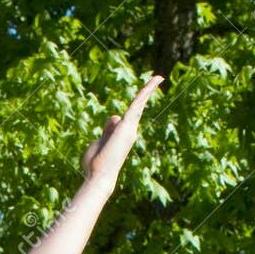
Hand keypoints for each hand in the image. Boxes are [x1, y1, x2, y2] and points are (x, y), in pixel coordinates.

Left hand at [81, 73, 164, 189]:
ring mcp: (130, 128)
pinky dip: (146, 92)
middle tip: (157, 80)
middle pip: (138, 108)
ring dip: (149, 89)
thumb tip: (115, 116)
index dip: (123, 113)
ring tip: (159, 77)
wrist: (99, 175)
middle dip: (146, 94)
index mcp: (122, 135)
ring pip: (140, 104)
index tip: (131, 104)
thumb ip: (107, 130)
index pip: (125, 117)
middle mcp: (130, 131)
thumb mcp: (99, 142)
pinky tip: (155, 81)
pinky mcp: (127, 124)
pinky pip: (137, 103)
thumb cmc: (95, 164)